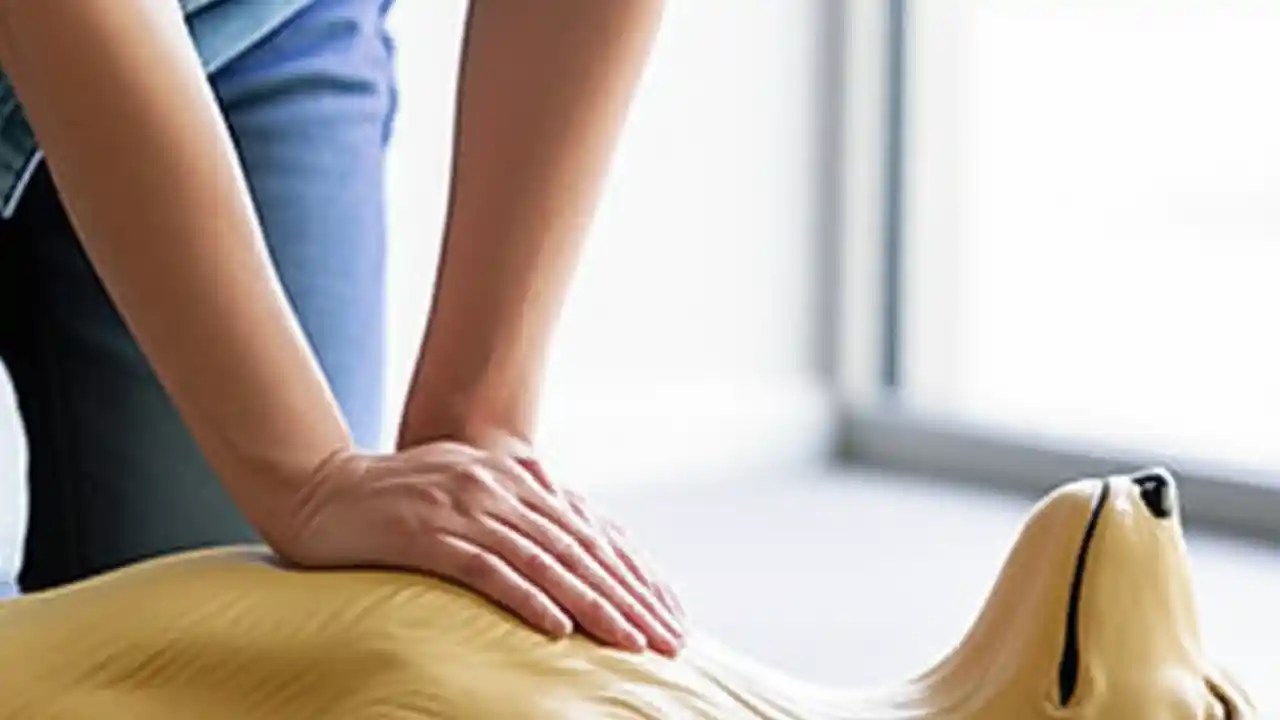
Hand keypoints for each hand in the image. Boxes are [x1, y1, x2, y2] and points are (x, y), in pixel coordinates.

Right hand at [265, 441, 684, 655]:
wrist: (317, 486)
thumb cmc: (392, 498)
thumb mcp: (463, 489)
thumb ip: (511, 507)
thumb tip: (563, 536)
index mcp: (511, 479)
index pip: (586, 533)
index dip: (631, 574)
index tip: (665, 613)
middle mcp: (496, 488)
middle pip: (577, 549)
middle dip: (627, 596)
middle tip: (666, 637)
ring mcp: (463, 508)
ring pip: (543, 561)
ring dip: (591, 603)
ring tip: (627, 639)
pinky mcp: (427, 533)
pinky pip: (487, 571)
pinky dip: (526, 599)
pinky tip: (555, 627)